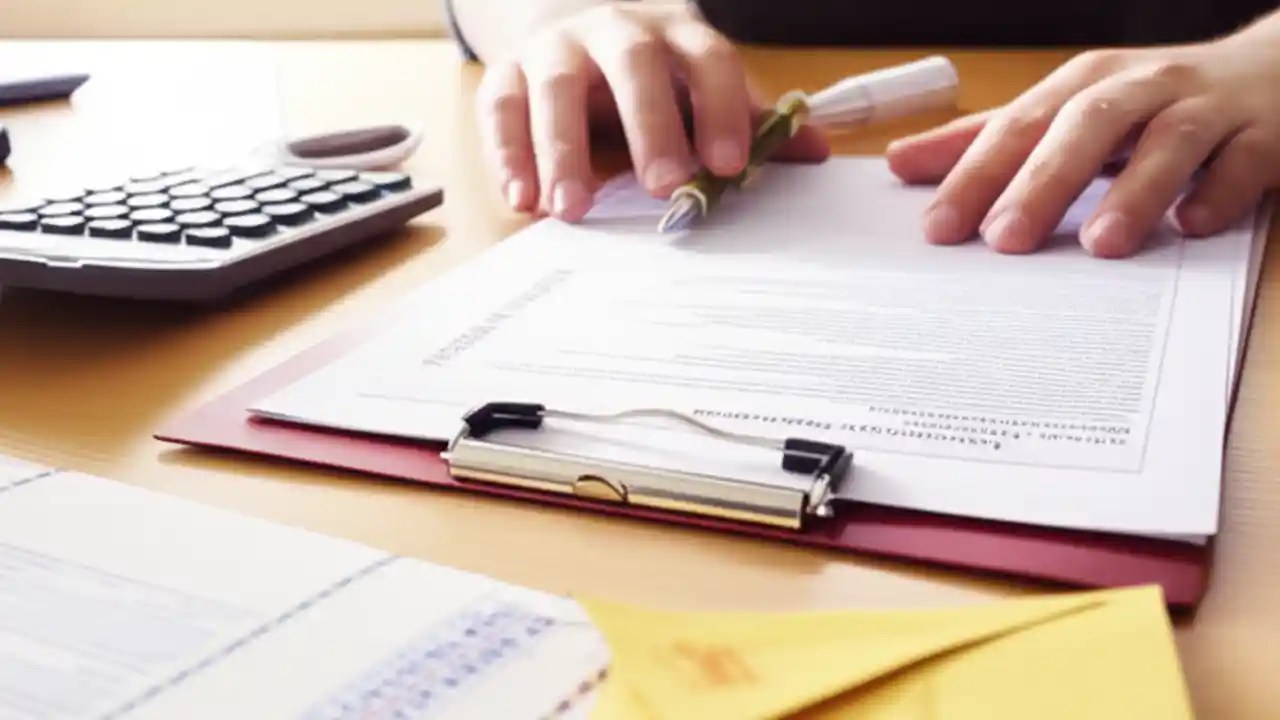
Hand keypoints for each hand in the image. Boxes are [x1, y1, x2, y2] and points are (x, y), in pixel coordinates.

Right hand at [474, 4, 829, 221]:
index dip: (722, 109)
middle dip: (649, 123)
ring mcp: (557, 47)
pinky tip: (522, 200)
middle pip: (634, 62)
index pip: (708, 59)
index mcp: (677, 33)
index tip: (730, 165)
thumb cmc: (654, 78)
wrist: (578, 34)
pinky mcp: (508, 71)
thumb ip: (749, 123)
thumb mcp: (702, 92)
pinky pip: (500, 106)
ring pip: (555, 86)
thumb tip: (818, 153)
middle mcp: (616, 30)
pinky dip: (507, 154)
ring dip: (562, 149)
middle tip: (662, 186)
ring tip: (573, 209)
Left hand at [886, 33, 1279, 257]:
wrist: (1273, 70)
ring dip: (1134, 190)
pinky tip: (1192, 225)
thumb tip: (901, 162)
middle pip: (1086, 127)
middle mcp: (1141, 89)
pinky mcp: (1265, 136)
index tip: (938, 230)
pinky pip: (1244, 162)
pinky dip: (1219, 192)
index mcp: (1084, 85)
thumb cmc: (1149, 103)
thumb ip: (989, 140)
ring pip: (1170, 140)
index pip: (1017, 128)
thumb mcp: (1066, 112)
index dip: (974, 175)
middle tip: (1004, 240)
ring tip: (1100, 244)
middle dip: (1042, 182)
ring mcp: (1207, 110)